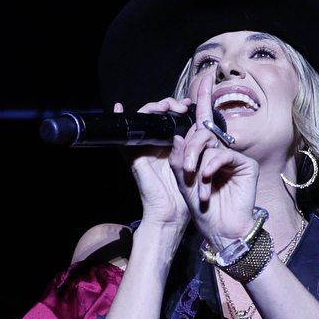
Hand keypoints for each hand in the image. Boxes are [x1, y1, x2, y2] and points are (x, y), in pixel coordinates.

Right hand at [118, 99, 190, 237]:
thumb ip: (195, 145)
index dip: (178, 106)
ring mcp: (143, 149)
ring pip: (143, 119)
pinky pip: (123, 137)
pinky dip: (119, 119)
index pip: (172, 118)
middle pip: (157, 115)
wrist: (172, 215)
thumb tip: (200, 121)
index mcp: (171, 145)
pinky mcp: (134, 156)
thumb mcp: (195, 163)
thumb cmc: (185, 195)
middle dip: (168, 104)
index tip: (191, 103)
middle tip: (180, 106)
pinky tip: (118, 108)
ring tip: (165, 107)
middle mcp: (156, 144)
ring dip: (152, 108)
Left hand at [170, 71, 261, 253]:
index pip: (203, 124)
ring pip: (211, 143)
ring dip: (199, 161)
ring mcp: (235, 157)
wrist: (221, 231)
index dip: (203, 101)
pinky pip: (223, 154)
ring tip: (198, 182)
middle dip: (191, 147)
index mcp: (207, 154)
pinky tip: (208, 182)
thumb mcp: (184, 183)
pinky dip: (212, 167)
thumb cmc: (205, 211)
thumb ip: (180, 160)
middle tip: (187, 169)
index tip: (203, 80)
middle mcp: (221, 152)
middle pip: (203, 132)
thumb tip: (178, 136)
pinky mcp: (246, 164)